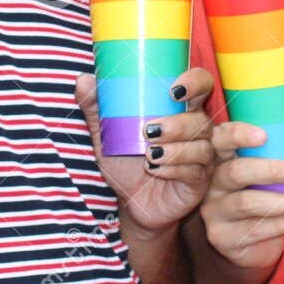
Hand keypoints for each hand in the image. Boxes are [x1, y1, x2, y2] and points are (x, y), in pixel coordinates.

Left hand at [75, 67, 214, 238]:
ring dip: (174, 149)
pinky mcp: (199, 181)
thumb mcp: (107, 135)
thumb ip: (96, 108)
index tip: (173, 89)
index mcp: (179, 110)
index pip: (201, 85)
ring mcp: (201, 156)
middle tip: (149, 129)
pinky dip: (173, 168)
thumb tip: (83, 80)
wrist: (130, 203)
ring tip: (148, 153)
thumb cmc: (125, 162)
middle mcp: (196, 130)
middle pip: (201, 119)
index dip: (195, 82)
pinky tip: (155, 169)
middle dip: (178, 124)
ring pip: (200, 146)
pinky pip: (195, 170)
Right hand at [201, 102, 283, 272]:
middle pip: (234, 171)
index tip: (264, 135)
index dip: (238, 134)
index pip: (220, 138)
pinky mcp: (221, 237)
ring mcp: (214, 210)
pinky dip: (281, 225)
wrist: (252, 244)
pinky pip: (252, 230)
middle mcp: (212, 181)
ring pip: (245, 203)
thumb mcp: (281, 164)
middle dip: (269, 170)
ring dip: (281, 203)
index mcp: (223, 156)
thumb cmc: (268, 193)